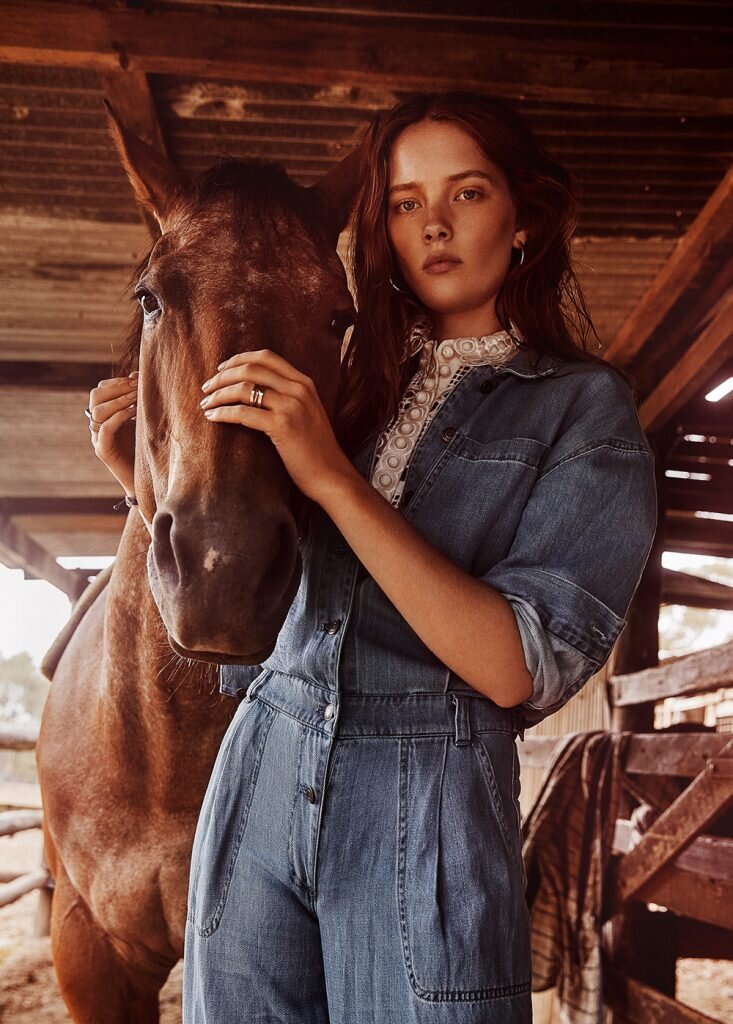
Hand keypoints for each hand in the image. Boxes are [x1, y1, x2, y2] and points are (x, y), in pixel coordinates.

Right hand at [87, 373, 137, 493]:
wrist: (147, 480)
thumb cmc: (148, 450)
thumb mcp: (143, 421)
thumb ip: (138, 401)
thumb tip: (136, 375)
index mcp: (105, 417)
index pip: (100, 390)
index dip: (116, 382)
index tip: (136, 378)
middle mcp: (98, 426)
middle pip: (95, 396)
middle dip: (116, 387)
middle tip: (136, 385)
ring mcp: (98, 439)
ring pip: (97, 411)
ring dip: (118, 399)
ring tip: (137, 396)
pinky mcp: (104, 451)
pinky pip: (106, 428)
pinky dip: (118, 416)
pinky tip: (134, 412)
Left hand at [199, 350, 354, 503]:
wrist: (331, 474)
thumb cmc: (315, 449)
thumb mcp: (307, 412)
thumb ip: (288, 396)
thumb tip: (255, 391)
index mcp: (304, 382)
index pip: (266, 357)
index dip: (239, 359)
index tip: (221, 369)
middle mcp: (298, 389)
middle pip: (251, 369)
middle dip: (223, 376)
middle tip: (206, 388)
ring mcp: (291, 406)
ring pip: (244, 388)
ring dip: (218, 394)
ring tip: (205, 404)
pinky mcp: (282, 426)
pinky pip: (243, 412)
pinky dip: (223, 412)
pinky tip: (212, 417)